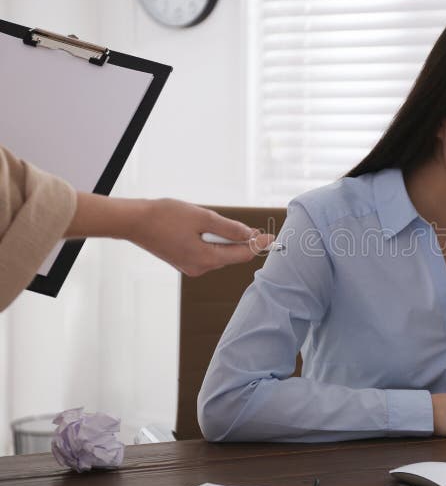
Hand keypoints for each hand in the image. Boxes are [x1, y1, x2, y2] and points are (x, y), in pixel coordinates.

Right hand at [128, 198, 274, 276]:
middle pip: (231, 255)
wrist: (133, 221)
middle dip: (242, 241)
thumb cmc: (165, 216)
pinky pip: (206, 252)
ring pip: (218, 253)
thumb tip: (250, 236)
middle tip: (254, 229)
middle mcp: (199, 268)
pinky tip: (203, 229)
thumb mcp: (203, 218)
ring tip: (215, 223)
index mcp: (206, 259)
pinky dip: (211, 242)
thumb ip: (229, 229)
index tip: (272, 238)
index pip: (242, 255)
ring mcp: (190, 267)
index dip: (258, 245)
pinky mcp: (183, 261)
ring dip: (224, 240)